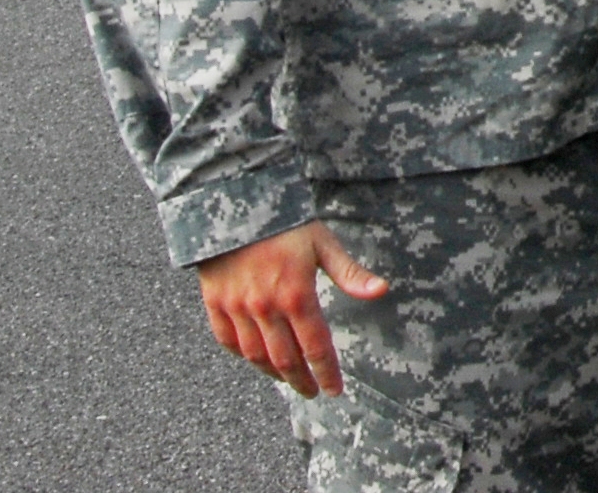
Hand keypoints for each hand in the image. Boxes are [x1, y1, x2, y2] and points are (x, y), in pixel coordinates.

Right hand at [195, 221, 386, 396]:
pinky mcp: (215, 303)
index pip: (316, 347)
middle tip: (312, 393)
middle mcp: (265, 308)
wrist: (237, 204)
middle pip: (285, 359)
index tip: (334, 390)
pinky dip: (242, 355)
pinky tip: (256, 360)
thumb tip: (381, 291)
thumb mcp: (323, 244)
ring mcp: (237, 308)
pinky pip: (227, 340)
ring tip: (288, 381)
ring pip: (255, 355)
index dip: (326, 372)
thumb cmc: (287, 224)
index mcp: (296, 296)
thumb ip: (350, 273)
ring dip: (274, 374)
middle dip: (302, 381)